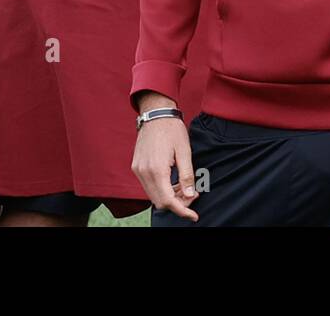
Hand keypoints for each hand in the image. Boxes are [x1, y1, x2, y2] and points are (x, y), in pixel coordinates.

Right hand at [132, 96, 198, 220]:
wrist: (156, 113)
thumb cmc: (172, 130)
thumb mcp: (185, 152)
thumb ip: (187, 176)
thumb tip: (190, 195)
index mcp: (157, 169)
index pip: (168, 201)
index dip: (182, 211)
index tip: (193, 216)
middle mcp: (143, 172)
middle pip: (159, 202)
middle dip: (177, 204)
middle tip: (193, 195)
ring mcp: (138, 170)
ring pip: (153, 195)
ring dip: (169, 197)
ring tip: (185, 187)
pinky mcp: (136, 167)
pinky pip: (148, 186)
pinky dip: (161, 189)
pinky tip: (173, 182)